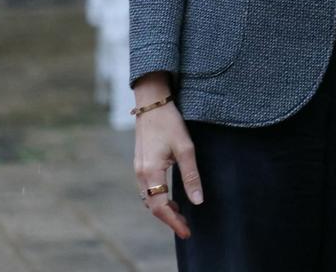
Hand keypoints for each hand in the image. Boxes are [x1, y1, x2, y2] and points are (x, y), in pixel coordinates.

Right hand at [134, 95, 202, 239]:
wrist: (151, 103)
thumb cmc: (169, 122)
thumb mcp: (185, 148)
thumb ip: (191, 176)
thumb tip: (197, 201)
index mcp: (150, 172)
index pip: (161, 207)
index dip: (174, 222)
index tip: (187, 232)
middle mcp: (140, 174)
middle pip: (153, 206)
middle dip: (169, 219)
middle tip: (186, 228)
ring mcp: (138, 169)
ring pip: (149, 198)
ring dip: (164, 209)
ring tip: (181, 215)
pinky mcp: (140, 164)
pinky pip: (147, 189)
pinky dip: (159, 198)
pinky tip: (171, 197)